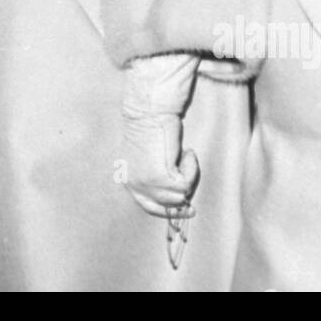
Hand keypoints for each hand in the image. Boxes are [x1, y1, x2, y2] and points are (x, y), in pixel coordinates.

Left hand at [119, 53, 201, 217]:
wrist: (149, 111)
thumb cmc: (151, 126)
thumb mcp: (147, 156)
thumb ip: (153, 175)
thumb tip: (176, 195)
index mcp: (128, 180)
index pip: (148, 206)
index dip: (167, 210)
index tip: (185, 210)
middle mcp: (135, 185)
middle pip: (166, 205)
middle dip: (181, 198)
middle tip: (193, 204)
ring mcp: (147, 183)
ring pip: (179, 196)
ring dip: (187, 175)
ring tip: (184, 155)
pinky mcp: (161, 178)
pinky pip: (186, 184)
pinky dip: (191, 167)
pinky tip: (186, 152)